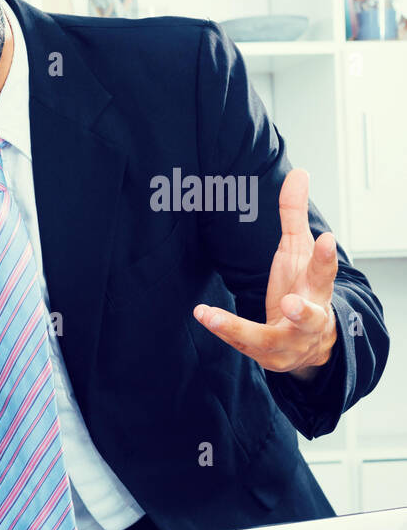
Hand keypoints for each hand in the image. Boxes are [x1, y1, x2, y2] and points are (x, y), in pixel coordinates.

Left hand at [193, 168, 338, 379]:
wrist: (308, 343)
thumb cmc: (303, 289)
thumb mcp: (299, 251)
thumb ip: (295, 215)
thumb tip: (299, 173)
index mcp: (317, 289)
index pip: (324, 272)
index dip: (326, 257)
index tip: (326, 238)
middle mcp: (308, 319)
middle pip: (310, 315)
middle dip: (303, 311)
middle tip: (292, 303)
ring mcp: (287, 342)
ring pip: (266, 339)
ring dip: (239, 328)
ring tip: (211, 316)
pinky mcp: (266, 356)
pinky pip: (240, 344)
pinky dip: (221, 329)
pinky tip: (202, 314)